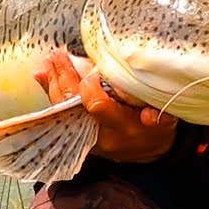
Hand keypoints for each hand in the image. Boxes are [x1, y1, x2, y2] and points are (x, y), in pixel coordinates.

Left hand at [35, 50, 177, 163]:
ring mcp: (84, 134)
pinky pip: (59, 110)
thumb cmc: (156, 130)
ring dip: (53, 82)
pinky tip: (42, 75)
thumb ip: (161, 117)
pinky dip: (50, 90)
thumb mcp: (166, 124)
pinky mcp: (76, 131)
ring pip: (61, 108)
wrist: (146, 152)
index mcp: (120, 127)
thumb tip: (152, 116)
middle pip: (73, 105)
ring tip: (48, 60)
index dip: (92, 88)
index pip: (97, 107)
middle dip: (65, 78)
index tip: (95, 70)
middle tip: (58, 55)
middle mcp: (98, 133)